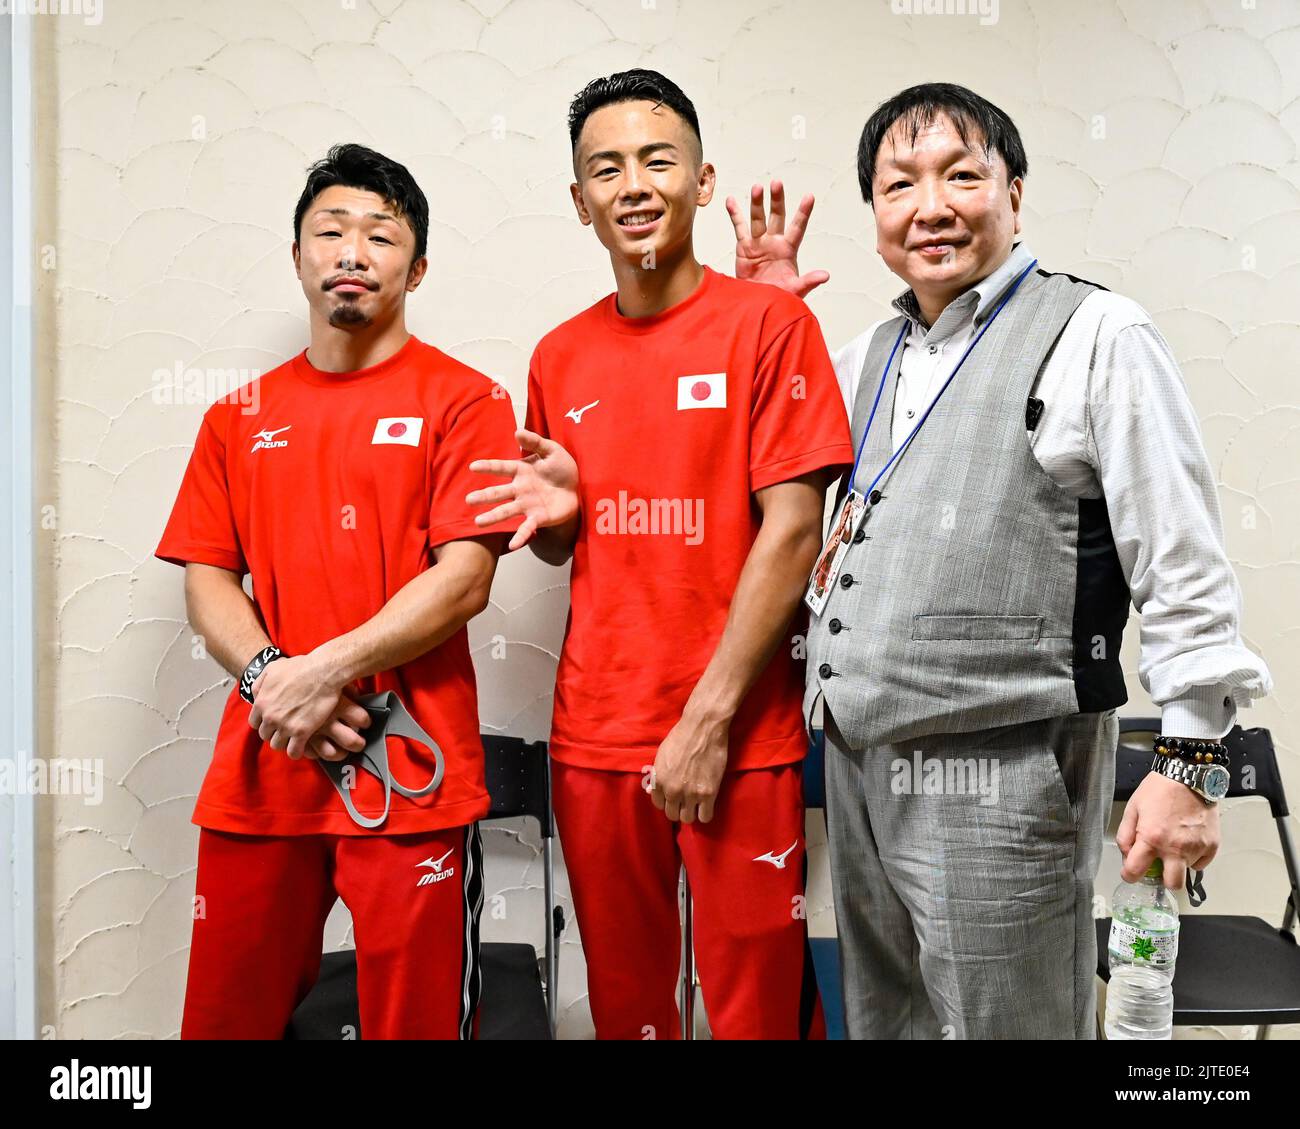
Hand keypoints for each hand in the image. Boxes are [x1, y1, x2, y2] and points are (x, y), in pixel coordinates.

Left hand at [248, 655, 369, 759]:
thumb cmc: (301, 667)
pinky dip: (296, 751)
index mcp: (262, 703)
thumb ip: (260, 683)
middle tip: (285, 730)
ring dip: (284, 743)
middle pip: (265, 735)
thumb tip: (256, 695)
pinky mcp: (302, 732)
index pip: (254, 723)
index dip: (263, 723)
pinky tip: (302, 746)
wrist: (323, 672)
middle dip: (274, 733)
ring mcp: (285, 726)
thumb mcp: (273, 668)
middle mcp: (270, 717)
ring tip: (293, 739)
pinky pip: (293, 751)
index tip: (272, 722)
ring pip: (277, 745)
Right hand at [467, 428, 579, 550]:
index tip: (473, 467)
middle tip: (468, 500)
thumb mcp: (552, 450)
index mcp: (522, 471)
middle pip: (499, 493)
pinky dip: (520, 537)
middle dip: (484, 496)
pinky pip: (527, 528)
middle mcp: (520, 489)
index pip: (502, 468)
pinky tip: (512, 546)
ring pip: (507, 511)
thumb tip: (517, 432)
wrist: (579, 489)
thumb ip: (535, 442)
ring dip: (493, 517)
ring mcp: (528, 505)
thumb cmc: (562, 469)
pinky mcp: (538, 518)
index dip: (488, 467)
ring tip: (478, 523)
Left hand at [647, 709, 729, 822]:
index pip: (659, 804)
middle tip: (687, 801)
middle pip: (672, 815)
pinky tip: (707, 804)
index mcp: (659, 781)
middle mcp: (672, 791)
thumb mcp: (662, 755)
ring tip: (697, 803)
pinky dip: (705, 813)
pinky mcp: (708, 793)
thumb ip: (658, 775)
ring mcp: (690, 794)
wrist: (702, 728)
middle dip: (679, 808)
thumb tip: (652, 790)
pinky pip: (705, 817)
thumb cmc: (681, 736)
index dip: (667, 801)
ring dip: (692, 812)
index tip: (675, 797)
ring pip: (688, 819)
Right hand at [725, 179, 828, 297]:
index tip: (809, 197)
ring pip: (758, 218)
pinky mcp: (744, 247)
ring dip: (757, 203)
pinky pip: (739, 227)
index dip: (803, 213)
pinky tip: (731, 200)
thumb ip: (808, 281)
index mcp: (788, 250)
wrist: (757, 304)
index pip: (798, 227)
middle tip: (777, 183)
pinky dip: (735, 214)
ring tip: (757, 188)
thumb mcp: (795, 290)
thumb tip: (825, 275)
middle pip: (777, 216)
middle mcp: (774, 242)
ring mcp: (759, 242)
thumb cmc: (778, 296)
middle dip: (777, 200)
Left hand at [1116, 769, 1220, 890]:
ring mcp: (1196, 848)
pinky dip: (1194, 856)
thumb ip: (1125, 835)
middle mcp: (1175, 848)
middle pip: (1172, 885)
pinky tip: (1187, 840)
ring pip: (1187, 872)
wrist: (1188, 775)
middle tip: (1159, 866)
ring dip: (1178, 864)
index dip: (1129, 875)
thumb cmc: (1159, 789)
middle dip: (1163, 880)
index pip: (1135, 872)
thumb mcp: (1133, 808)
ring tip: (1174, 843)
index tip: (1130, 872)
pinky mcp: (1212, 845)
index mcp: (1151, 839)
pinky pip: (1201, 862)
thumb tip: (1127, 855)